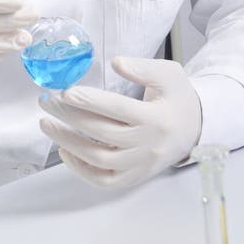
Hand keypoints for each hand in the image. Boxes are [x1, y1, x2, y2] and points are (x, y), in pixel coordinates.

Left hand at [38, 57, 201, 187]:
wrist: (195, 128)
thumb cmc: (178, 97)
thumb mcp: (168, 74)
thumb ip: (142, 68)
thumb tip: (115, 62)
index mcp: (157, 118)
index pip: (119, 110)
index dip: (91, 102)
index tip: (66, 92)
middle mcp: (148, 145)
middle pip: (102, 134)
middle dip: (70, 117)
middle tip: (47, 102)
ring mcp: (140, 164)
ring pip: (98, 160)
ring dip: (68, 142)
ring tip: (47, 124)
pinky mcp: (134, 176)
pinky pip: (103, 180)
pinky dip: (81, 169)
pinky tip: (65, 150)